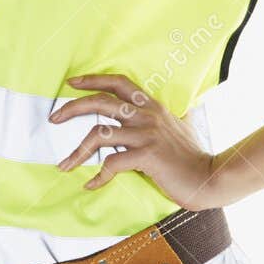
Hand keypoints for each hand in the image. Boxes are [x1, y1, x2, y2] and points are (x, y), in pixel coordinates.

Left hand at [49, 72, 231, 209]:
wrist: (210, 176)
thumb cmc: (191, 156)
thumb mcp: (178, 126)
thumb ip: (163, 118)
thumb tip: (163, 112)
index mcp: (152, 106)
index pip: (119, 82)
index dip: (93, 79)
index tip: (72, 82)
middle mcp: (147, 115)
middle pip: (101, 102)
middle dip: (72, 108)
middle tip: (54, 118)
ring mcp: (147, 134)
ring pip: (99, 134)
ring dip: (77, 151)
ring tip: (64, 164)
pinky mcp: (147, 155)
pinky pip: (111, 163)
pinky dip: (97, 175)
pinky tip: (90, 184)